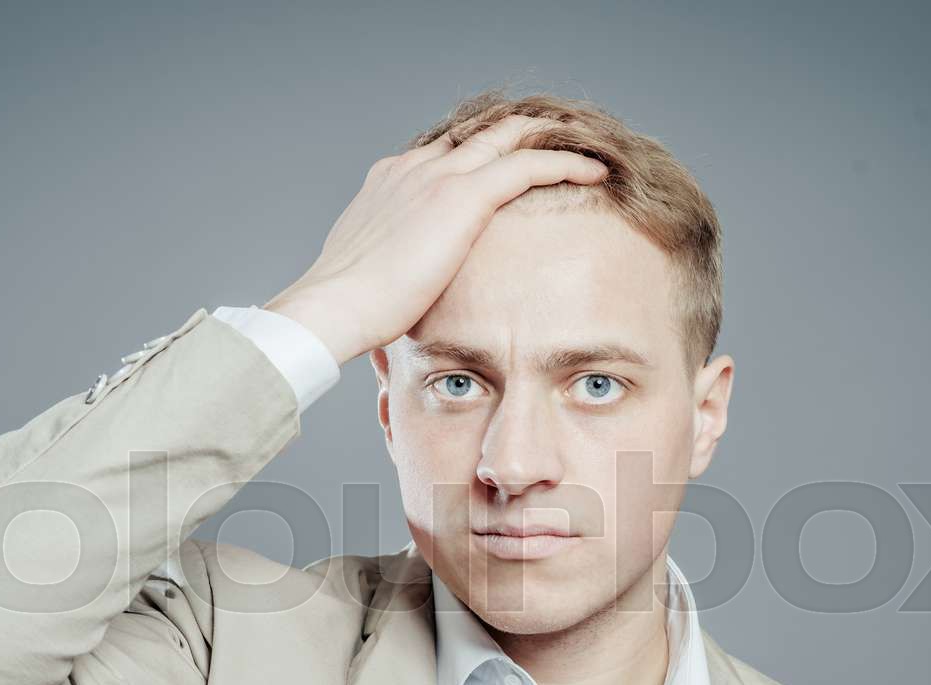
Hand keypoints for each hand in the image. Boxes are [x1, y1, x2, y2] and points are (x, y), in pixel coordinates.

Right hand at [263, 115, 609, 365]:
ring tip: (586, 142)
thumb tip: (402, 295)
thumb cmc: (348, 308)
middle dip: (519, 132)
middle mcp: (414, 168)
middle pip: (478, 133)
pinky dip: (565, 162)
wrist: (336, 306)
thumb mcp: (370, 274)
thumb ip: (392, 267)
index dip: (480, 152)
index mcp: (390, 182)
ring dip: (549, 137)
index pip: (444, 152)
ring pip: (508, 137)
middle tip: (558, 136)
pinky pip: (528, 164)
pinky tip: (594, 170)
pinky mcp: (462, 195)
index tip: (509, 160)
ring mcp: (438, 177)